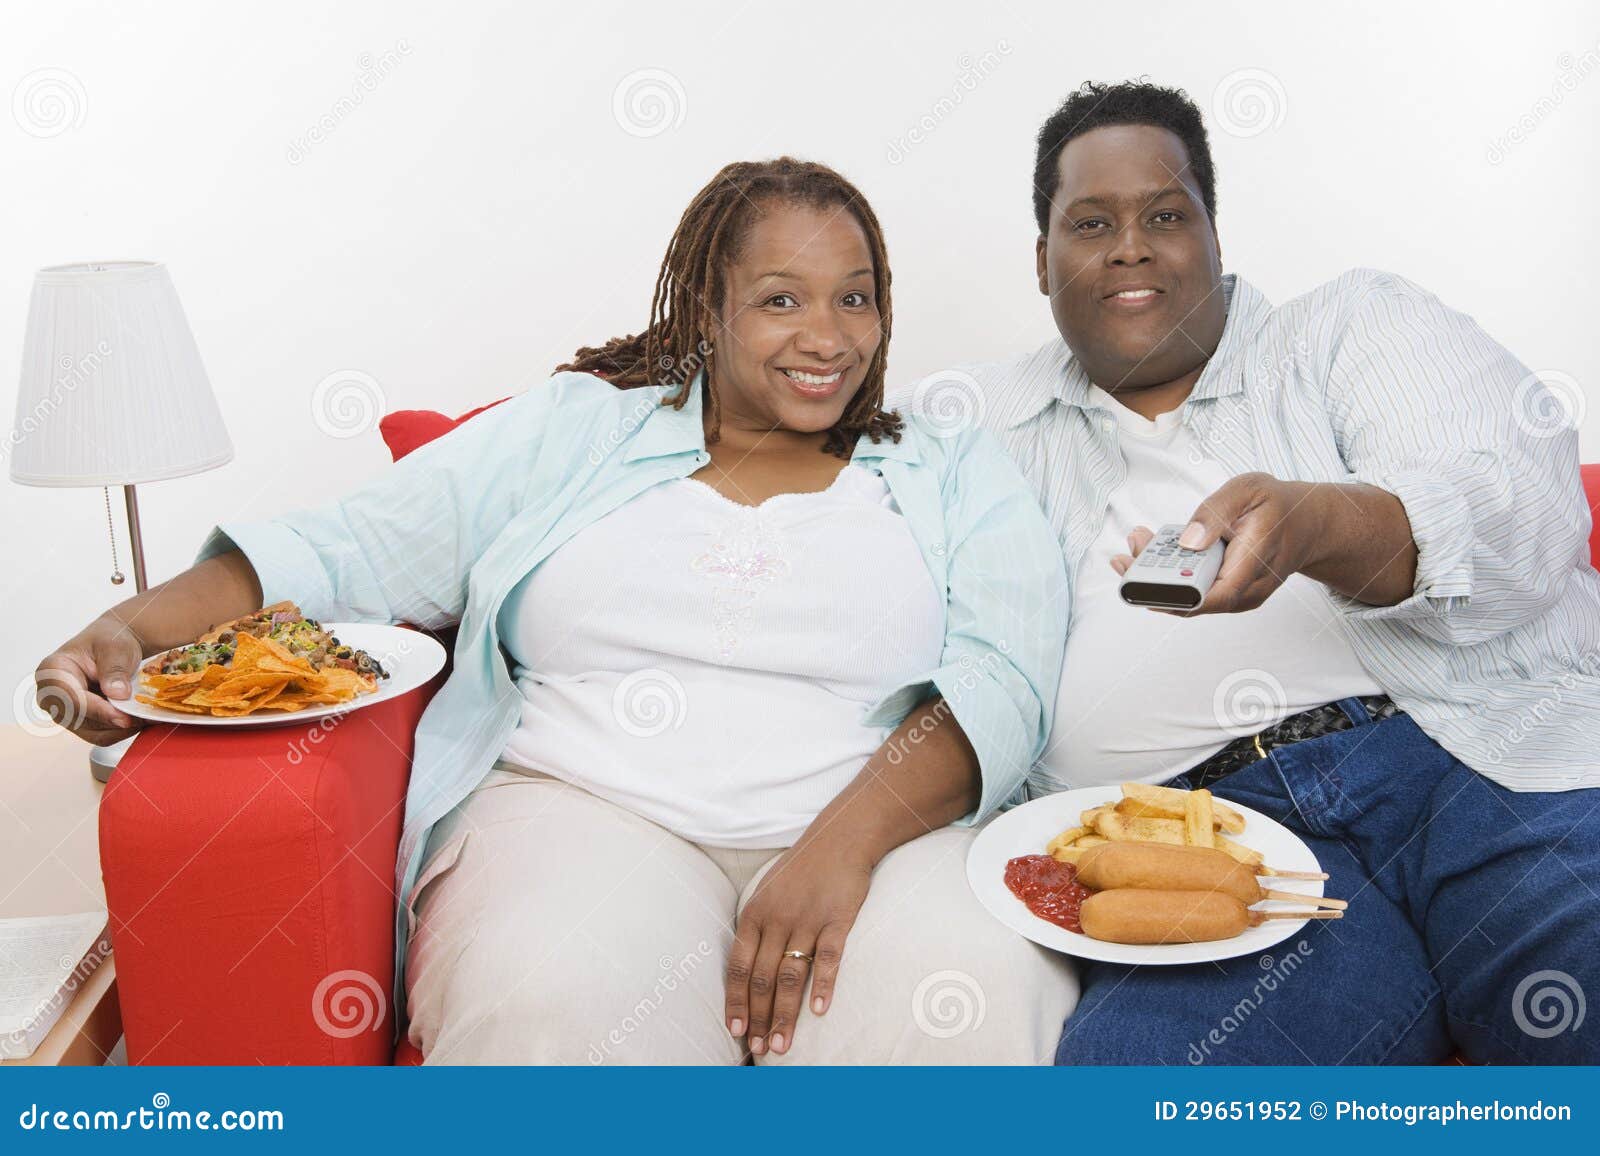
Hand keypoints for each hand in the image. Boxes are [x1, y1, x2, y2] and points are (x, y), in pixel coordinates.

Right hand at [33, 615, 147, 744]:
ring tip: (147, 715)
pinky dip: (124, 731)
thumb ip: (114, 670)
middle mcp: (52, 697)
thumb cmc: (110, 641)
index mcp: (52, 671)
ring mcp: (65, 713)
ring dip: (123, 728)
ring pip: (94, 734)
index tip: (124, 719)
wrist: (114, 647)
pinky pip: (103, 736)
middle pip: (81, 721)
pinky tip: (141, 718)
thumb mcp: (115, 647)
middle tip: (146, 716)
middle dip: (115, 721)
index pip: (71, 699)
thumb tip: (118, 695)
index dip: (97, 711)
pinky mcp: (82, 724)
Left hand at [724, 835, 871, 1056]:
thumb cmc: (801, 871)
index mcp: (754, 915)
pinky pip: (828, 957)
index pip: (738, 968)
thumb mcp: (767, 894)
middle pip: (762, 979)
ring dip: (785, 1014)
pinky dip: (822, 985)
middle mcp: (776, 919)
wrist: (839, 838)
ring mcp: (806, 919)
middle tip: (759, 1050)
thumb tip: (747, 974)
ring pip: (790, 975)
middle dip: (758, 1019)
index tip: (735, 1033)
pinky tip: (818, 1011)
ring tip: (782, 1044)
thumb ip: (757, 930)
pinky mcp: (837, 918)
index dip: (736, 1003)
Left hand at [1110, 472, 1323, 614]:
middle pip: (1192, 600)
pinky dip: (1168, 573)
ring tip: (1135, 544)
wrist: (1306, 523)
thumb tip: (1187, 541)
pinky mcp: (1226, 591)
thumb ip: (1216, 511)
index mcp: (1254, 564)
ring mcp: (1236, 596)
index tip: (1140, 580)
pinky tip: (1149, 551)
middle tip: (1124, 556)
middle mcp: (1245, 591)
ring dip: (1155, 576)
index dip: (1173, 597)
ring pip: (1189, 598)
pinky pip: (1193, 590)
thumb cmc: (1279, 505)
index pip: (1213, 596)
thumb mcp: (1249, 489)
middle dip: (1151, 581)